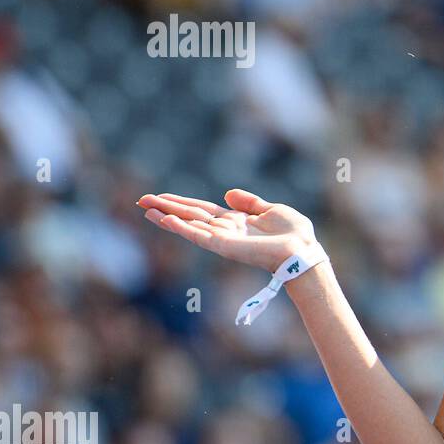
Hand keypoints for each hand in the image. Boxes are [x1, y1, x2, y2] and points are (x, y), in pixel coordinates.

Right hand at [136, 189, 317, 273]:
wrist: (302, 250)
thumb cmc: (293, 234)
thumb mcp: (271, 210)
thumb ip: (249, 202)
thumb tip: (227, 194)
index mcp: (236, 221)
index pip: (202, 210)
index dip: (182, 203)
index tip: (162, 197)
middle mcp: (225, 230)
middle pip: (190, 216)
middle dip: (167, 208)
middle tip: (142, 200)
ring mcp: (223, 239)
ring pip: (189, 225)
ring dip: (167, 217)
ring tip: (146, 209)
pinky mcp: (224, 246)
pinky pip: (198, 236)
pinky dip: (182, 228)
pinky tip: (166, 219)